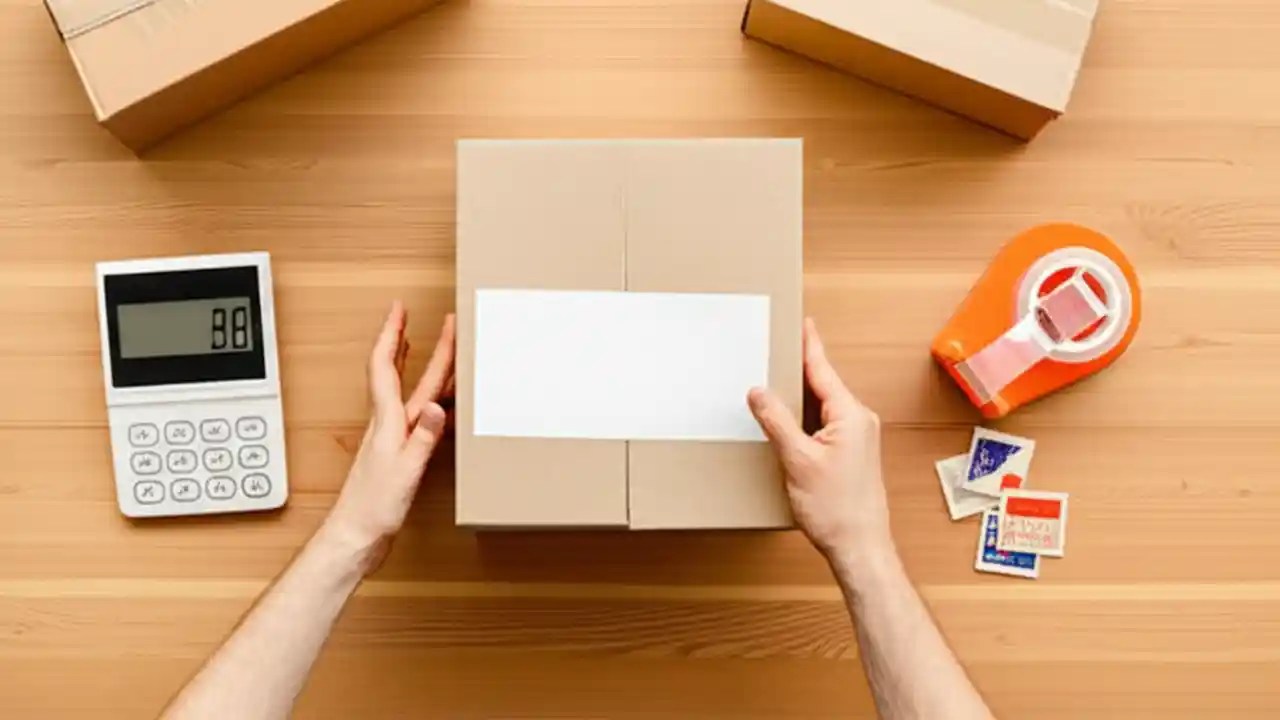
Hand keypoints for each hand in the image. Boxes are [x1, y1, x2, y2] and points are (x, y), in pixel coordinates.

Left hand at [322, 302, 455, 574]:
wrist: (356, 536)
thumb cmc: (374, 508)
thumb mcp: (404, 471)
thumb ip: (422, 438)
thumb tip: (436, 407)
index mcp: (387, 422)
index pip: (386, 368)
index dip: (392, 335)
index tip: (399, 309)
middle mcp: (386, 424)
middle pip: (397, 372)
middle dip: (407, 340)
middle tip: (417, 317)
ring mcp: (390, 437)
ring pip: (403, 390)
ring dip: (410, 364)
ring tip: (417, 343)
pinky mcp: (395, 452)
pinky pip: (410, 411)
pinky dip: (419, 395)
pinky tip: (427, 399)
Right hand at [748, 318, 892, 563]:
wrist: (860, 546)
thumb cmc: (836, 509)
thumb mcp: (797, 460)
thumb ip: (776, 421)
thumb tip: (759, 392)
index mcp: (850, 414)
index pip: (822, 370)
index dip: (808, 345)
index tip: (802, 322)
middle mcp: (858, 420)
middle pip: (823, 384)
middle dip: (800, 366)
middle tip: (778, 346)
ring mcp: (857, 437)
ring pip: (823, 404)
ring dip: (800, 394)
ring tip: (776, 379)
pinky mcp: (851, 453)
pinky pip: (825, 422)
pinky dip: (805, 416)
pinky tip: (787, 419)